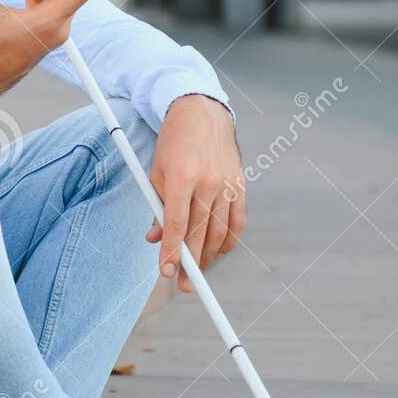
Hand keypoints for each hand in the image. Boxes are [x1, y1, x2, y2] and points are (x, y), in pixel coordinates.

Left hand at [147, 94, 245, 291]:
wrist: (201, 113)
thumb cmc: (173, 144)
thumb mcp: (156, 172)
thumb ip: (157, 207)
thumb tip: (157, 240)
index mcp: (182, 177)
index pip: (176, 224)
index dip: (171, 251)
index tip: (166, 271)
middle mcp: (207, 183)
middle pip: (199, 233)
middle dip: (190, 263)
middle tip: (183, 284)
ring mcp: (227, 184)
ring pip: (219, 232)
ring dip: (208, 257)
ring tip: (197, 271)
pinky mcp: (240, 185)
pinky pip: (237, 222)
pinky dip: (228, 241)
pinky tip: (217, 251)